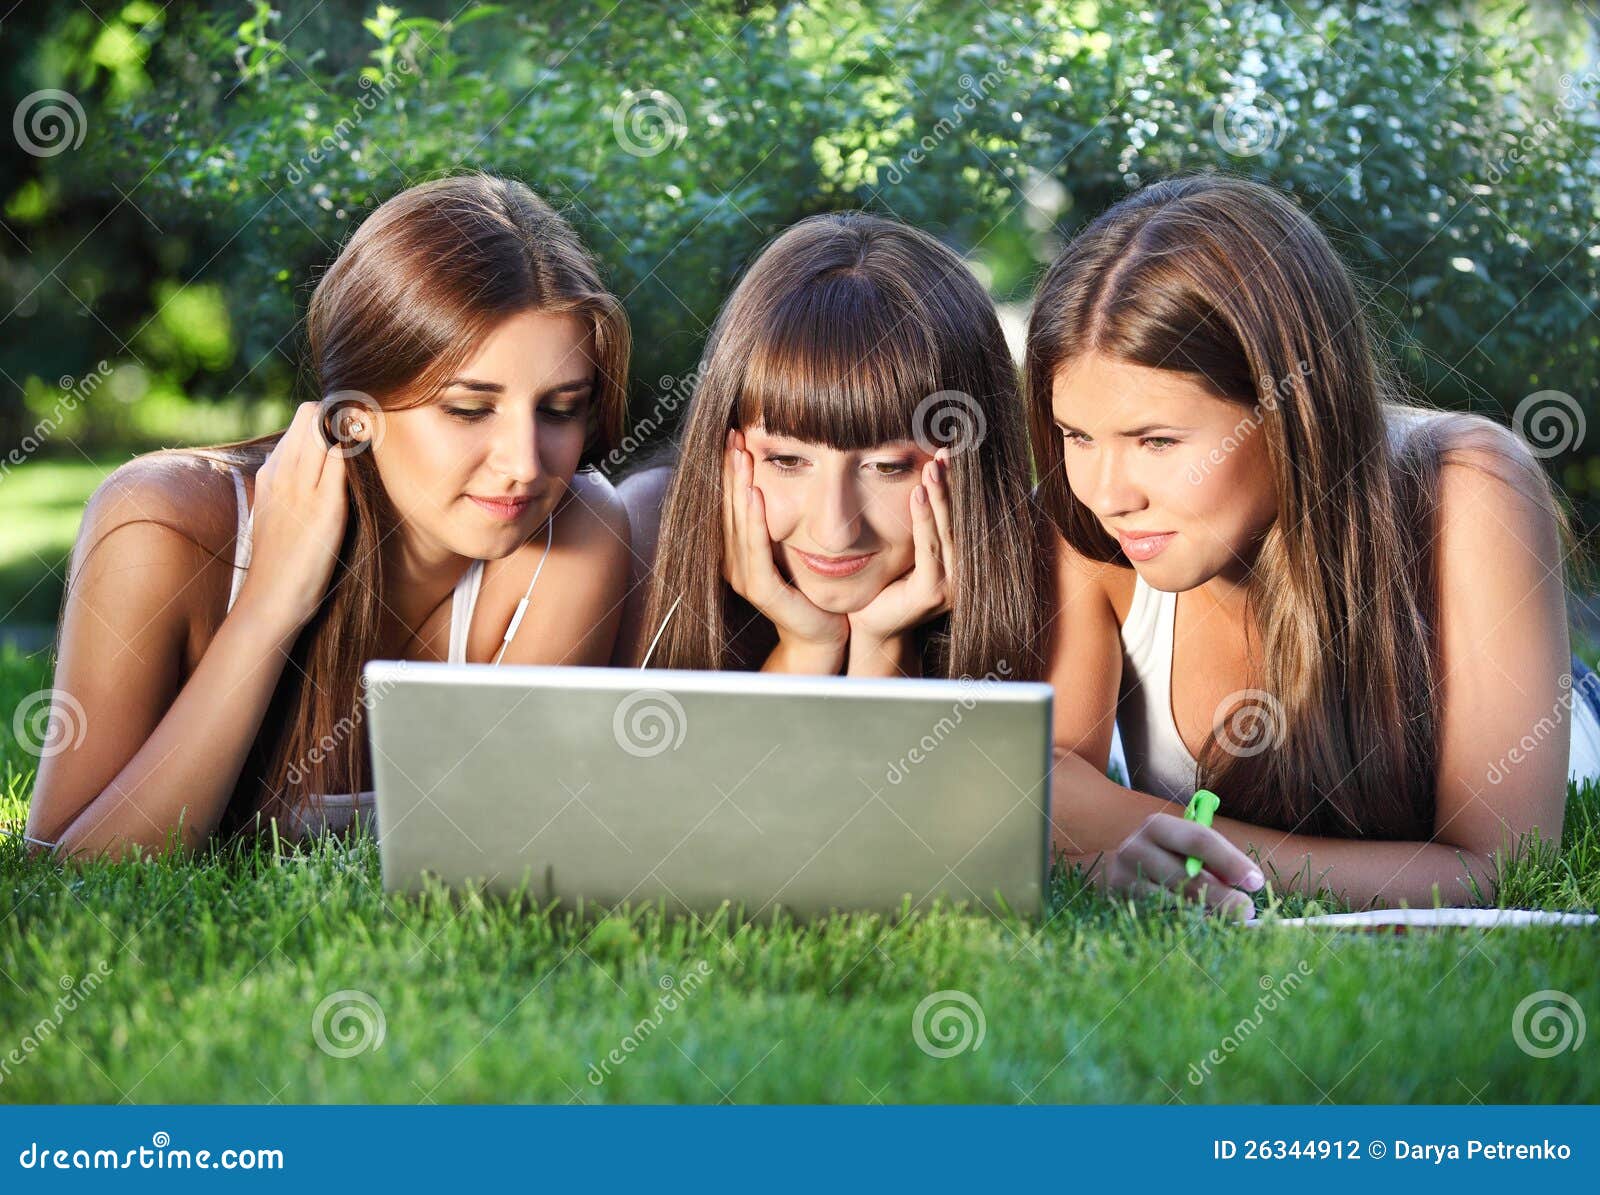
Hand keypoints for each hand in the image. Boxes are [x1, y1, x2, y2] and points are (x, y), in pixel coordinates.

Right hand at [232, 401, 349, 635]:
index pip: (301, 424)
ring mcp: (300, 487)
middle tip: (367, 432)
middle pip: (309, 416)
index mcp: (270, 473)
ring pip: (321, 429)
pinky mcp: (323, 506)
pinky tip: (370, 461)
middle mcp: (282, 472)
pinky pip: (340, 461)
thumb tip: (322, 473)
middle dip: (340, 416)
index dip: (329, 422)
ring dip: (350, 428)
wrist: (271, 599)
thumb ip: (294, 489)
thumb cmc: (282, 563)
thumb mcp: (278, 515)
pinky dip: (355, 452)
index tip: (354, 432)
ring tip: (372, 441)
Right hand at [721, 429, 848, 664]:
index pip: (729, 500)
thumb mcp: (792, 545)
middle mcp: (733, 562)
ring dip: (739, 487)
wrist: (823, 636)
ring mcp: (745, 577)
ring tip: (741, 455)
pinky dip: (755, 522)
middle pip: (728, 506)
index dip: (729, 468)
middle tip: (732, 433)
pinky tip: (758, 495)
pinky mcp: (763, 590)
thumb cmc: (812, 589)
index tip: (734, 433)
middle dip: (730, 469)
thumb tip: (779, 474)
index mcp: (738, 550)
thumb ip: (781, 517)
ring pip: (739, 523)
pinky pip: (757, 550)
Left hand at [846, 449, 954, 647]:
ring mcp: (952, 586)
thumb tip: (918, 479)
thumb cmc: (884, 585)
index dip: (956, 485)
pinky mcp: (932, 593)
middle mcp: (963, 574)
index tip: (948, 453)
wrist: (871, 627)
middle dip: (952, 484)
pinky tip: (918, 494)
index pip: (960, 517)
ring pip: (947, 530)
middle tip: (945, 451)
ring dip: (941, 496)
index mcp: (959, 562)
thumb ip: (920, 524)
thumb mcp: (905, 550)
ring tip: (933, 467)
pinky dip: (925, 519)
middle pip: (960, 520)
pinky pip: (930, 548)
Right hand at [1104, 811, 1264, 920]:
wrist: (1110, 873)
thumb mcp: (1183, 851)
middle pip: (1186, 873)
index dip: (1230, 861)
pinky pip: (1159, 916)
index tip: (1256, 882)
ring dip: (1205, 913)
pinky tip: (1199, 926)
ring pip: (1172, 899)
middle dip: (1222, 895)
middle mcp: (1136, 846)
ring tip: (1226, 921)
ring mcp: (1123, 876)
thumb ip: (1212, 861)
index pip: (1199, 839)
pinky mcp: (1119, 901)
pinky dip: (1184, 923)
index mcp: (1158, 826)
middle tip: (1248, 911)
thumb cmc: (1162, 860)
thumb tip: (1248, 883)